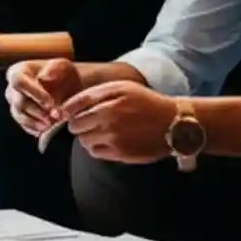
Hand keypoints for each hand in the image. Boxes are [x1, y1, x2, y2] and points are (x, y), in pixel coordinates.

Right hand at [5, 58, 82, 135]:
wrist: (67, 86)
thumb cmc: (62, 74)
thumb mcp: (62, 65)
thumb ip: (54, 68)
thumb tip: (44, 76)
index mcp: (17, 72)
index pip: (19, 82)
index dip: (33, 93)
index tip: (50, 102)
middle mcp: (12, 89)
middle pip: (18, 102)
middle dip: (36, 111)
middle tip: (54, 116)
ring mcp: (14, 104)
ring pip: (19, 115)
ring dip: (35, 122)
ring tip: (50, 126)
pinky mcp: (20, 117)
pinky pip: (23, 125)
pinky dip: (34, 129)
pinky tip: (46, 130)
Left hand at [61, 81, 177, 163]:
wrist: (173, 123)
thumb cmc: (145, 103)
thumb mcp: (122, 88)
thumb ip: (94, 94)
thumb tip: (67, 107)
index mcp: (109, 97)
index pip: (74, 106)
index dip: (68, 111)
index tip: (69, 113)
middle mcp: (109, 116)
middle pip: (75, 125)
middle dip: (79, 124)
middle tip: (90, 122)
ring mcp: (114, 136)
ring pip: (83, 140)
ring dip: (88, 136)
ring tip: (103, 131)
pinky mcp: (120, 152)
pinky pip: (94, 152)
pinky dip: (97, 147)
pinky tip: (109, 141)